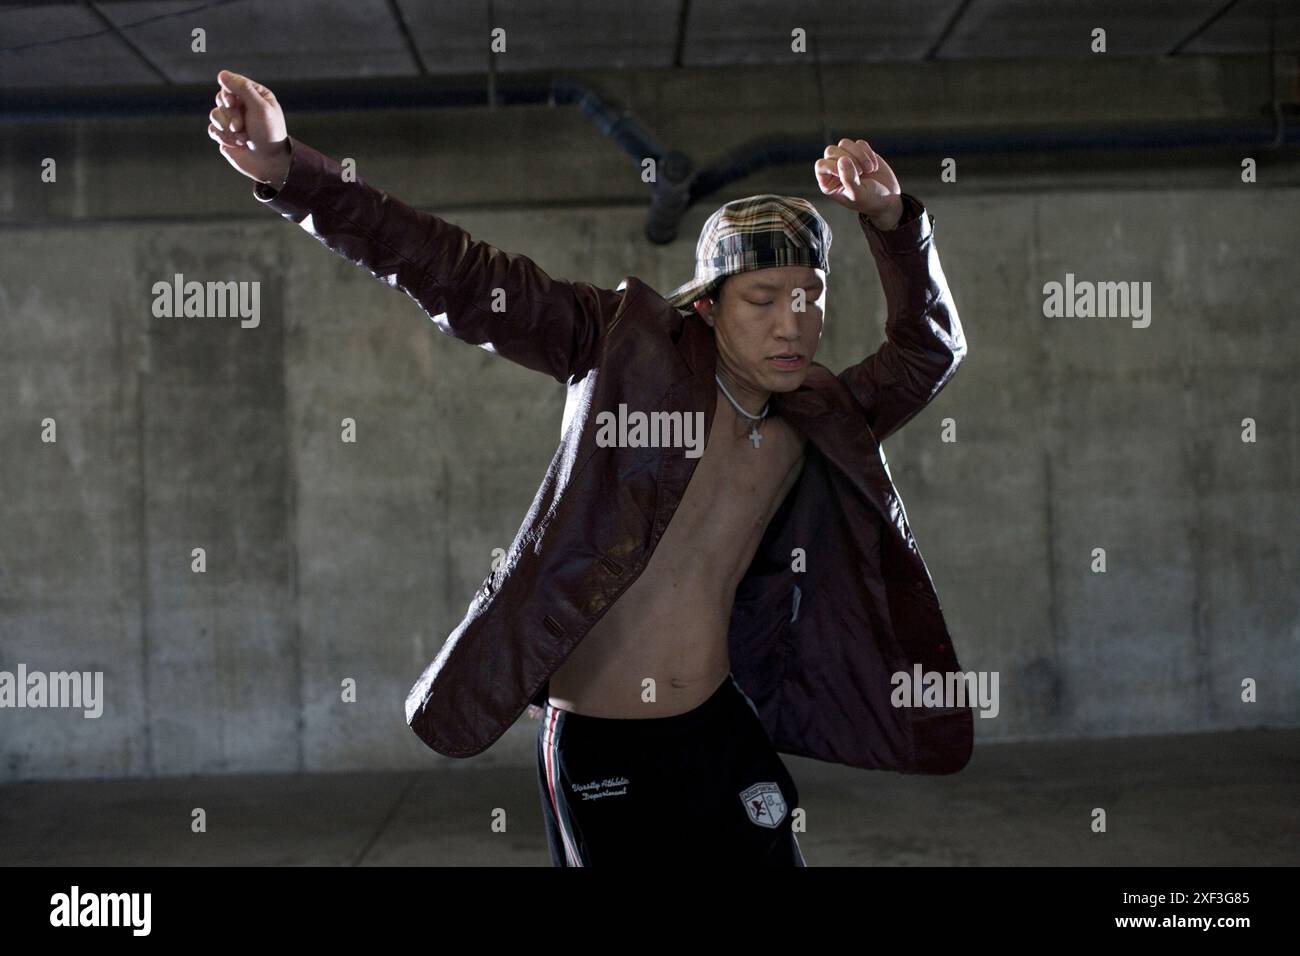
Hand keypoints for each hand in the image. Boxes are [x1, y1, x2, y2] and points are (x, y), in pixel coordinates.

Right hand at [208, 69, 290, 186]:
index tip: (232, 104)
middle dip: (230, 115)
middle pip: (220, 99)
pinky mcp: (225, 135)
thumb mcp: (260, 107)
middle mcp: (242, 106)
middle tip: (241, 126)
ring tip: (244, 138)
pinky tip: (236, 144)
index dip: (228, 94)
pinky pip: (212, 129)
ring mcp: (232, 121)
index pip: (230, 83)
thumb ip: (242, 88)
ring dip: (228, 129)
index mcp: (254, 95)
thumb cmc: (269, 134)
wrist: (269, 162)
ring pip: (214, 115)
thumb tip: (222, 74)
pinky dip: (223, 137)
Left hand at [814, 138, 901, 227]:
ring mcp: (846, 159)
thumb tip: (842, 159)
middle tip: (861, 173)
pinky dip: (868, 154)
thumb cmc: (869, 200)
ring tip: (868, 169)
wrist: (888, 197)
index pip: (821, 165)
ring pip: (844, 143)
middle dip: (849, 160)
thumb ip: (848, 179)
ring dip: (859, 155)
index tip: (850, 176)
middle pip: (831, 150)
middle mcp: (834, 169)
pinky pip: (859, 143)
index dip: (834, 166)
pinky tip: (873, 167)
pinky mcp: (860, 152)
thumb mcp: (858, 194)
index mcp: (828, 182)